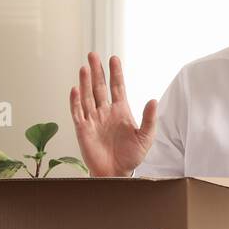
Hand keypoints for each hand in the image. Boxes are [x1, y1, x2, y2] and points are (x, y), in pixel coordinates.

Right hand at [69, 53, 156, 176]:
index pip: (117, 87)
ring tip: (85, 67)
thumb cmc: (131, 156)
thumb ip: (149, 118)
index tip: (114, 58)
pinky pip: (77, 112)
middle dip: (97, 71)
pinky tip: (75, 89)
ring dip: (86, 82)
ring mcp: (93, 119)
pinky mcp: (83, 129)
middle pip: (99, 87)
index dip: (115, 73)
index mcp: (121, 111)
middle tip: (93, 55)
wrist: (117, 173)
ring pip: (87, 96)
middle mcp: (105, 112)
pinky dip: (75, 101)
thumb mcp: (146, 137)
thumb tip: (153, 100)